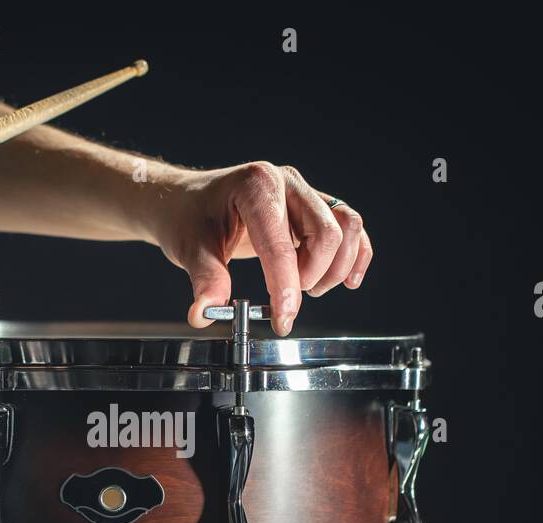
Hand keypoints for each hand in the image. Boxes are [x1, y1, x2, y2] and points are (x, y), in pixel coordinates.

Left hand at [147, 162, 371, 335]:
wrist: (186, 202)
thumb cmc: (189, 218)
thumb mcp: (190, 249)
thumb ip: (205, 279)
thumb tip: (205, 312)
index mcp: (256, 186)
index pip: (281, 245)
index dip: (286, 288)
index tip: (283, 319)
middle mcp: (286, 182)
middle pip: (327, 233)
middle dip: (312, 276)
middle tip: (287, 298)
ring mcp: (303, 191)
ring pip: (346, 226)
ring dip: (336, 266)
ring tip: (311, 288)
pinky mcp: (313, 205)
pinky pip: (349, 225)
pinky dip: (355, 253)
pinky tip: (349, 279)